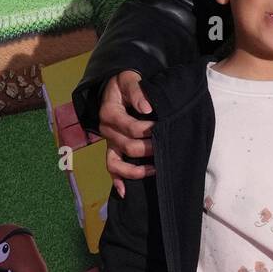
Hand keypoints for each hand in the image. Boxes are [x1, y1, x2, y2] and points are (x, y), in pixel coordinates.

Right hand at [99, 70, 154, 196]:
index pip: (131, 128)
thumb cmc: (124, 83)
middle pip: (128, 147)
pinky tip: (125, 192)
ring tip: (154, 170)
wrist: (114, 87)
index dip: (149, 130)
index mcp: (109, 113)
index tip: (163, 127)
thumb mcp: (129, 79)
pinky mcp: (112, 149)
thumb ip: (137, 91)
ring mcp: (109, 142)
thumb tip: (147, 108)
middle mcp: (106, 130)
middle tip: (166, 146)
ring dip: (135, 170)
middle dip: (149, 149)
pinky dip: (117, 181)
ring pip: (115, 163)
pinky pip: (111, 168)